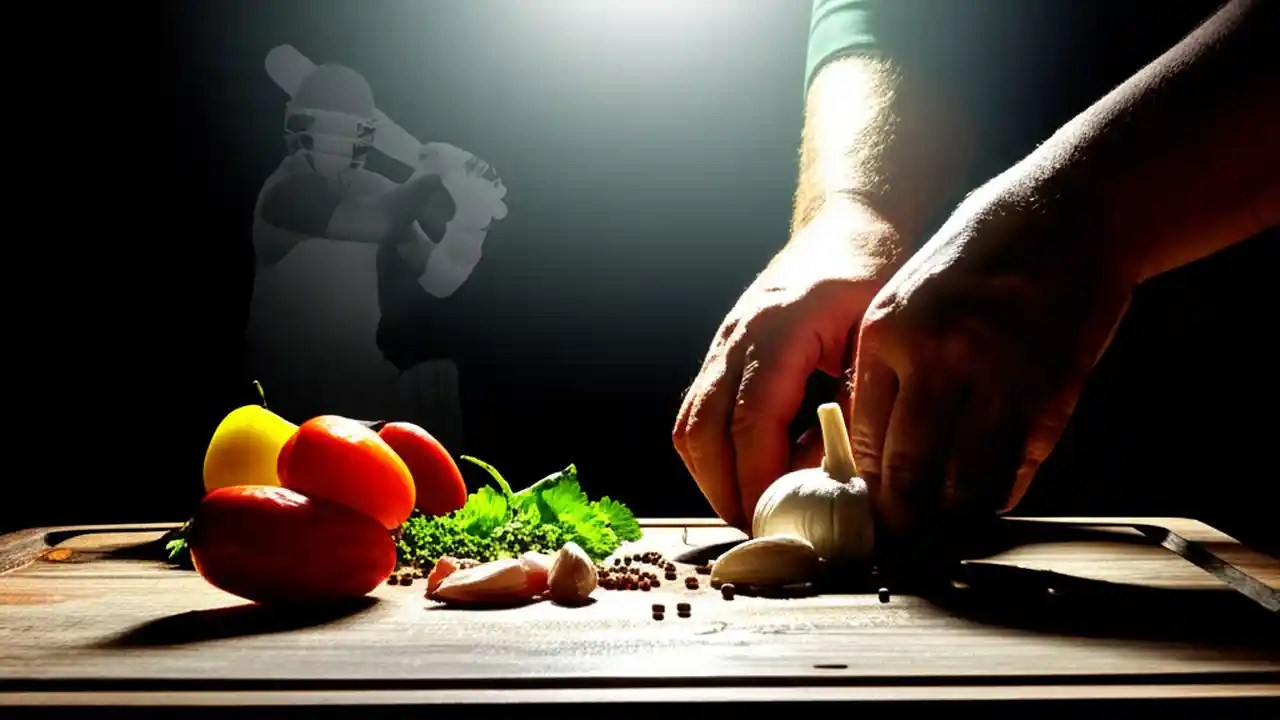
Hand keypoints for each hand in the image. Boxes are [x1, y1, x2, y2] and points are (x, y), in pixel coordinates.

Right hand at [674, 200, 901, 529]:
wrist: (850, 227)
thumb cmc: (874, 275)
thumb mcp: (882, 338)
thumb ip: (859, 406)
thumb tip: (841, 481)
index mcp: (779, 328)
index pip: (752, 420)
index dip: (760, 479)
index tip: (780, 520)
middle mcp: (738, 337)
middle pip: (702, 431)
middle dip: (726, 492)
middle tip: (764, 533)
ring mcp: (722, 345)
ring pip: (690, 428)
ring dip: (714, 479)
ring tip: (755, 513)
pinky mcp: (721, 356)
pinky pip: (698, 416)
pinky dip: (717, 456)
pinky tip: (753, 476)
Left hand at [849, 177, 1136, 536]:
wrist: (1063, 215)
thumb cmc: (978, 261)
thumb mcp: (905, 302)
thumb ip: (884, 371)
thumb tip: (866, 451)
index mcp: (887, 333)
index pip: (863, 440)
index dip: (864, 490)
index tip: (866, 515)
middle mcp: (936, 357)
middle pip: (908, 474)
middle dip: (902, 522)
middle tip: (901, 542)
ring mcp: (996, 377)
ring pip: (965, 486)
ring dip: (954, 520)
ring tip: (945, 532)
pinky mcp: (1049, 392)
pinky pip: (1017, 469)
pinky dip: (1001, 494)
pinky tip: (989, 496)